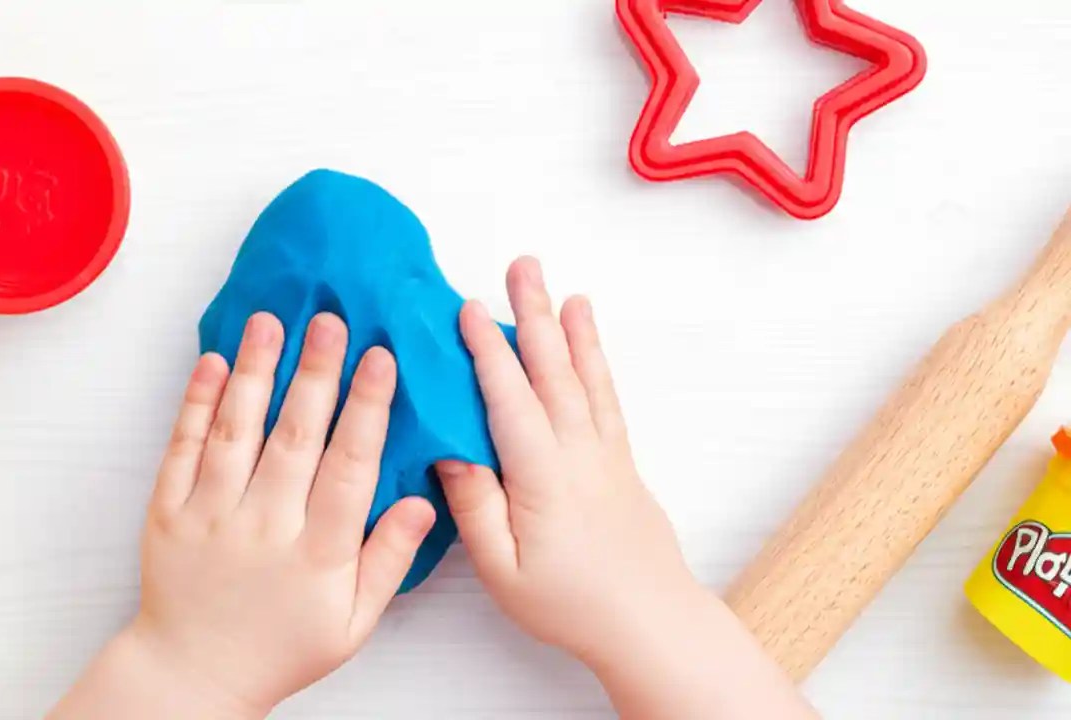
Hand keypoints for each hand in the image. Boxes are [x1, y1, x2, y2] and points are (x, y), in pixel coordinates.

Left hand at [51, 313, 434, 719]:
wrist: (193, 672)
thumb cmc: (282, 646)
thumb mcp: (352, 623)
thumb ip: (388, 560)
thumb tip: (422, 502)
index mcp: (317, 554)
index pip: (349, 468)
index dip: (366, 410)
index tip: (379, 359)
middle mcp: (264, 528)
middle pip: (295, 438)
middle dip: (316, 374)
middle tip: (331, 320)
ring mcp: (210, 516)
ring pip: (237, 432)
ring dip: (256, 373)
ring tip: (270, 322)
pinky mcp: (168, 512)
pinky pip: (182, 449)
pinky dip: (196, 405)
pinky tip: (213, 364)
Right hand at [439, 257, 813, 718]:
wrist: (649, 621)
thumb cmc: (570, 603)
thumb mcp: (503, 569)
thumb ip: (475, 506)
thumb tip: (449, 450)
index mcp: (542, 475)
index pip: (509, 398)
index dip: (487, 351)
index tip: (466, 309)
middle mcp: (578, 452)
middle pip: (552, 370)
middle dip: (532, 314)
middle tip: (521, 267)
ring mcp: (605, 452)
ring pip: (584, 377)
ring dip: (569, 329)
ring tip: (560, 288)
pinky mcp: (620, 461)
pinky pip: (606, 397)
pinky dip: (596, 362)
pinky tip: (589, 341)